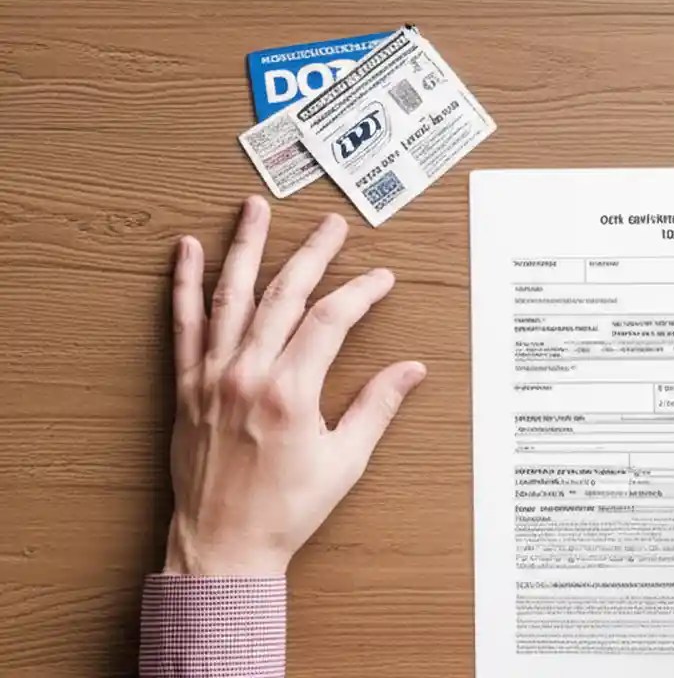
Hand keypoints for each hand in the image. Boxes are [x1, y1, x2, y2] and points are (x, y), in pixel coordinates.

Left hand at [164, 195, 425, 574]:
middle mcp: (248, 375)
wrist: (224, 545)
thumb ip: (377, 407)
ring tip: (254, 208)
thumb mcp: (345, 461)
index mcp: (291, 393)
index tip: (381, 279)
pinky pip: (183, 325)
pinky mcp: (186, 387)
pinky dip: (183, 284)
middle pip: (284, 295)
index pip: (330, 321)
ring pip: (231, 296)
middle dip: (313, 253)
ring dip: (245, 247)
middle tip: (332, 225)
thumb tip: (412, 369)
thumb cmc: (286, 510)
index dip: (360, 292)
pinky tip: (186, 250)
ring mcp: (212, 377)